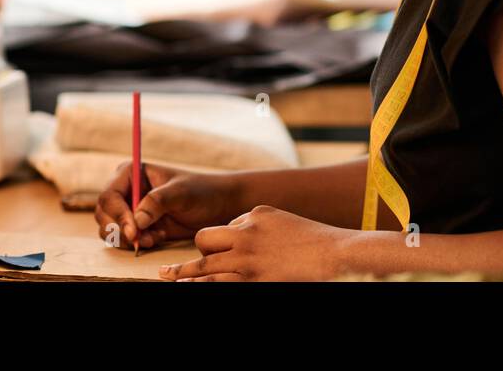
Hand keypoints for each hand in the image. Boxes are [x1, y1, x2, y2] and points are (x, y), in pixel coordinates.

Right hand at [94, 161, 243, 250]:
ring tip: (154, 237)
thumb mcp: (181, 193)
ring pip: (109, 229)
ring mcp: (129, 209)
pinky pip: (123, 239)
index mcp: (131, 172)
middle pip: (103, 214)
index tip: (134, 231)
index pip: (109, 195)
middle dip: (120, 230)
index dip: (117, 215)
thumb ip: (157, 202)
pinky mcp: (136, 226)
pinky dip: (136, 243)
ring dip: (128, 239)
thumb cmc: (201, 192)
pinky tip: (157, 238)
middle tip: (142, 239)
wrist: (216, 207)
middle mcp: (125, 190)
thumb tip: (136, 220)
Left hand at [159, 205, 352, 280]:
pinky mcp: (250, 281)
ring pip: (203, 266)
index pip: (224, 227)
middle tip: (183, 265)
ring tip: (166, 277)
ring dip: (183, 274)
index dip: (222, 241)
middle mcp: (245, 235)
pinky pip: (216, 285)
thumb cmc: (315, 242)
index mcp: (255, 216)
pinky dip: (199, 285)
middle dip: (199, 253)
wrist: (336, 257)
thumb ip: (259, 224)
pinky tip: (186, 287)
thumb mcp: (283, 221)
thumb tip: (237, 229)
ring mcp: (246, 261)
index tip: (223, 250)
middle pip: (205, 241)